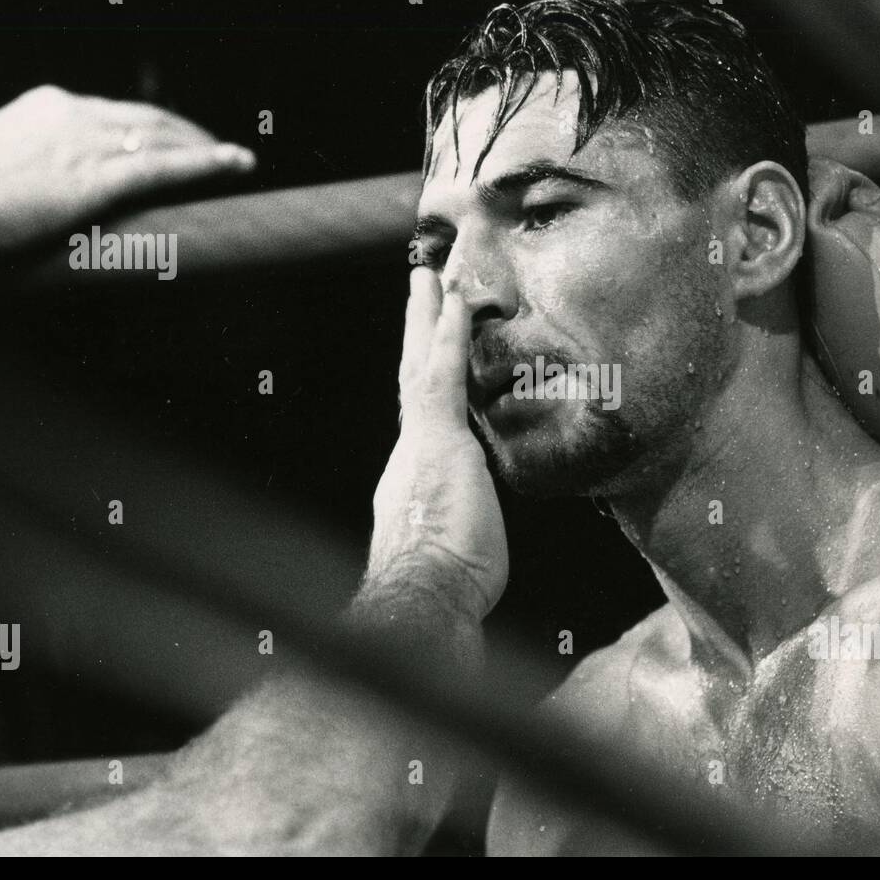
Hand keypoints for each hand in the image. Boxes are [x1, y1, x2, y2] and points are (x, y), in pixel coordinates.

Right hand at [0, 84, 255, 251]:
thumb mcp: (5, 165)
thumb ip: (41, 166)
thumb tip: (59, 186)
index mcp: (49, 107)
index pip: (119, 113)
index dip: (159, 128)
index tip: (183, 141)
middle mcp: (73, 115)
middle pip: (151, 119)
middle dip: (191, 136)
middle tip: (223, 153)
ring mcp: (87, 144)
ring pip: (165, 139)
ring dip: (208, 149)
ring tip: (239, 162)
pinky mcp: (96, 178)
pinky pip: (165, 167)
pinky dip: (208, 163)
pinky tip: (238, 163)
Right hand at [366, 267, 508, 620]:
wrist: (426, 598)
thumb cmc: (447, 594)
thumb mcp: (457, 562)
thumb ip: (462, 539)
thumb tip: (469, 549)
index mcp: (414, 485)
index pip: (423, 425)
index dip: (423, 387)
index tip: (423, 358)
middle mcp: (409, 458)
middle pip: (411, 384)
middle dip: (415, 338)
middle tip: (418, 293)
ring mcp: (421, 446)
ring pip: (421, 369)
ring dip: (426, 321)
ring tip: (429, 281)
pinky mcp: (439, 441)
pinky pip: (444, 377)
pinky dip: (447, 338)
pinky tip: (453, 304)